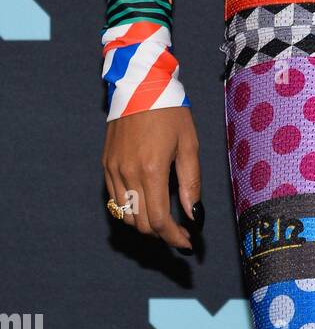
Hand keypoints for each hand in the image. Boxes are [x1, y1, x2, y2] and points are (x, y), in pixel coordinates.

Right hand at [102, 107, 200, 252]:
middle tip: (180, 230)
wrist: (140, 85)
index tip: (188, 243)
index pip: (159, 221)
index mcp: (151, 170)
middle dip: (161, 234)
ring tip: (164, 217)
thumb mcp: (189, 144)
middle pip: (141, 224)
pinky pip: (115, 199)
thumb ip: (191, 183)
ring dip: (145, 224)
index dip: (174, 238)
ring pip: (125, 216)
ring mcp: (113, 170)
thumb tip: (194, 215)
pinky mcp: (106, 164)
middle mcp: (127, 174)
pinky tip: (146, 201)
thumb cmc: (170, 112)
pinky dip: (130, 208)